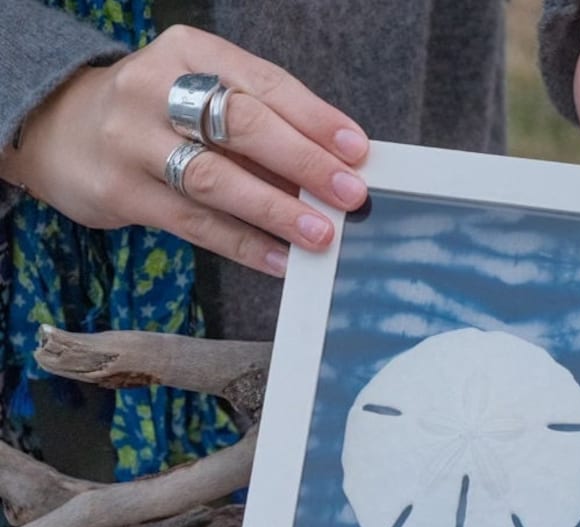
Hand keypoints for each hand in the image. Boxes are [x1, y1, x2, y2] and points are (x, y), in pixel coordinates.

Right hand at [0, 25, 369, 276]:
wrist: (60, 128)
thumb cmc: (153, 114)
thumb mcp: (198, 97)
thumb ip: (256, 127)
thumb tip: (327, 171)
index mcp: (190, 52)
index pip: (266, 84)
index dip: (315, 119)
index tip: (357, 151)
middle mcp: (157, 89)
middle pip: (243, 125)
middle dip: (304, 162)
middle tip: (349, 194)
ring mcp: (134, 141)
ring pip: (217, 178)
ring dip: (275, 210)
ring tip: (319, 233)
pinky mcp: (122, 192)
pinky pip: (195, 223)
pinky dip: (242, 244)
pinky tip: (277, 258)